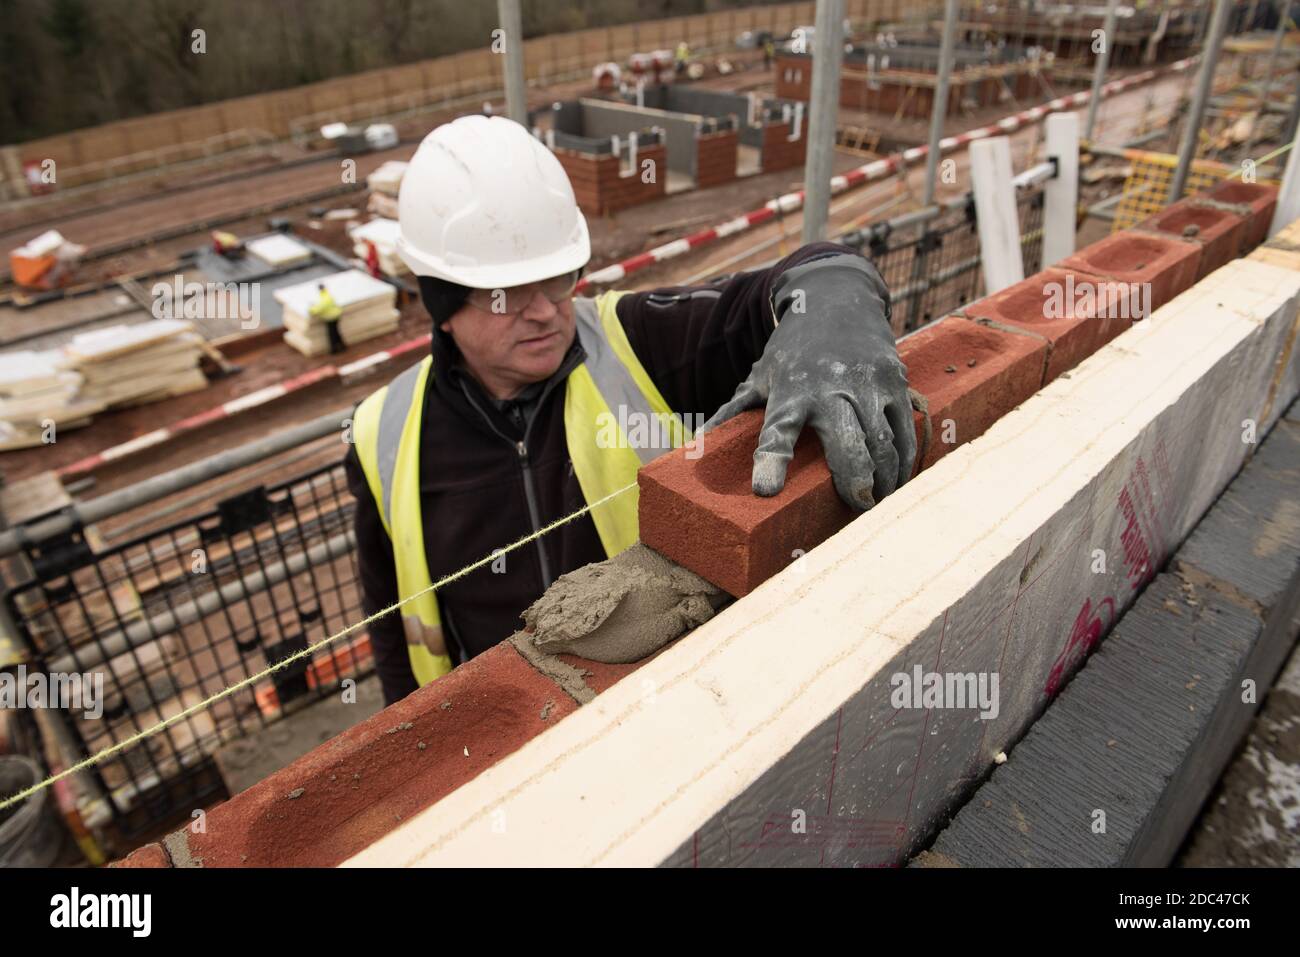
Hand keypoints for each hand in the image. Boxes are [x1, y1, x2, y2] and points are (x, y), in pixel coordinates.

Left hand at [702, 255, 915, 509]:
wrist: (836, 298)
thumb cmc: (792, 349)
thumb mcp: (760, 374)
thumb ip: (735, 411)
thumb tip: (697, 444)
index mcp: (789, 393)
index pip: (776, 433)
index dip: (770, 462)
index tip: (764, 491)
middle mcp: (829, 389)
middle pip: (847, 446)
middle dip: (855, 482)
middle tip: (859, 508)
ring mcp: (866, 385)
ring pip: (882, 443)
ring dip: (884, 480)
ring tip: (880, 502)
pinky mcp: (894, 381)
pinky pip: (904, 430)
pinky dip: (905, 460)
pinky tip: (899, 479)